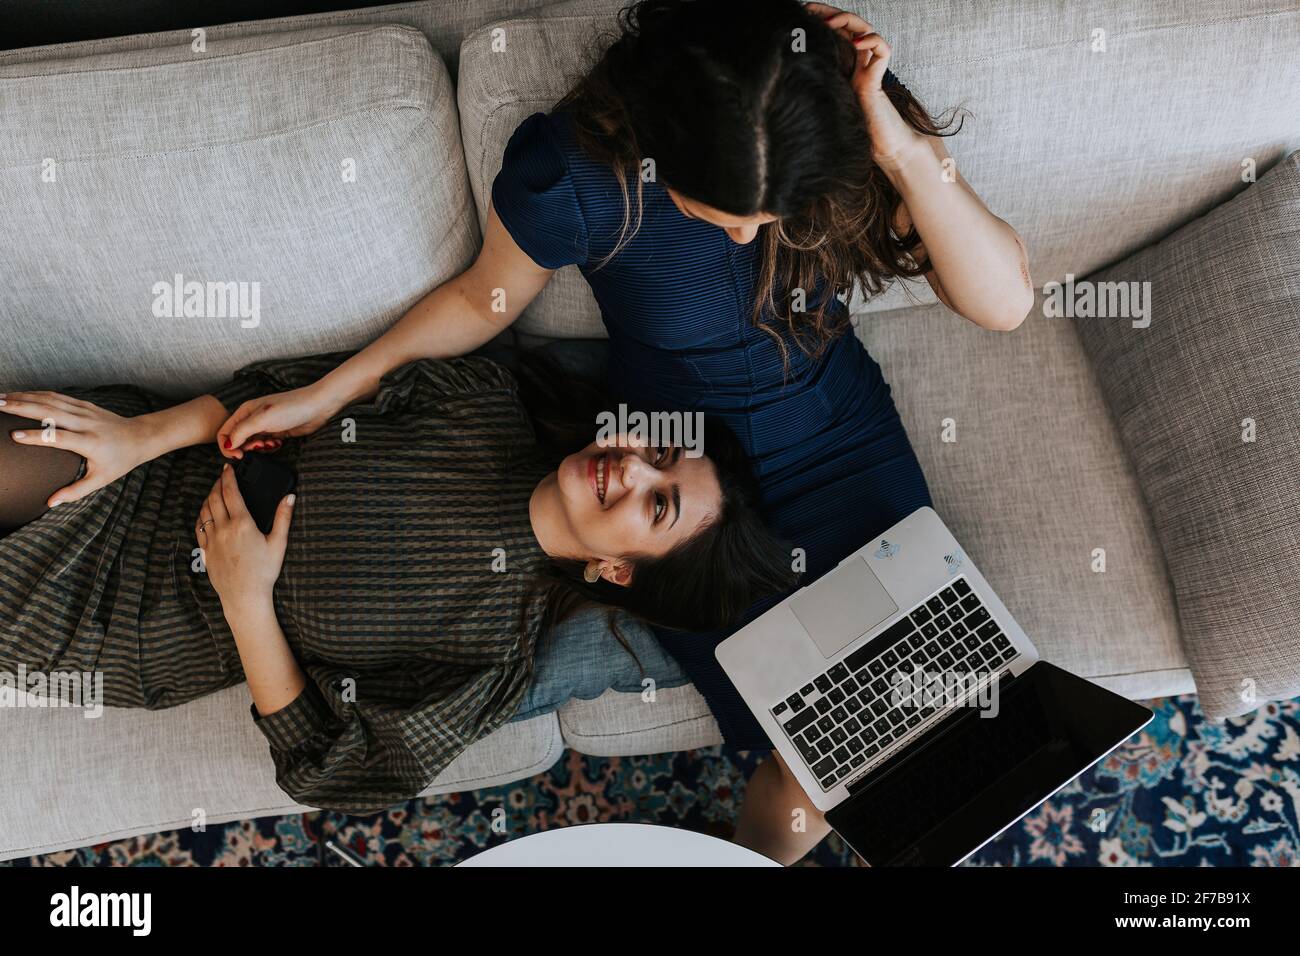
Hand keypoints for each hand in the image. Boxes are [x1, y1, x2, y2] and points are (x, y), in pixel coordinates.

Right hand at [1, 391, 152, 506]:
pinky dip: (36, 393)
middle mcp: (86, 423)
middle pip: (51, 412)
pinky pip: (57, 396)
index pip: (60, 437)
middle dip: (22, 407)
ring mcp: (85, 410)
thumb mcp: (101, 480)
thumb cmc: (119, 462)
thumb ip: (76, 491)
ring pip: (51, 400)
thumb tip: (50, 503)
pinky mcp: (84, 403)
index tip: (14, 436)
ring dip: (24, 397)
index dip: (38, 436)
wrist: (140, 437)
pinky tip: (18, 394)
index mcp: (90, 442)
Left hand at [195, 463, 294, 603]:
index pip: (231, 492)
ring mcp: (212, 540)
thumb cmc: (264, 572)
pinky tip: (207, 512)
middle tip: (223, 476)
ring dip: (208, 497)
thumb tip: (290, 497)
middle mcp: (223, 529)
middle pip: (214, 498)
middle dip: (217, 483)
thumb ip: (283, 518)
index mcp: (242, 524)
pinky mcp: (205, 550)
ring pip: (204, 510)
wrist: (245, 596)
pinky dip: (202, 514)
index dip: (228, 477)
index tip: (228, 467)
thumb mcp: (279, 543)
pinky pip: (199, 526)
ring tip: (215, 491)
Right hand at [217, 385, 335, 458]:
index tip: (238, 455)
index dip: (227, 446)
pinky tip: (278, 443)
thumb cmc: (290, 407)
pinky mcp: (277, 432)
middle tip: (260, 447)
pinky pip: (267, 445)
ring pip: (253, 444)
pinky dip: (270, 447)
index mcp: (244, 411)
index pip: (224, 432)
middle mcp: (252, 418)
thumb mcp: (261, 420)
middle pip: (238, 440)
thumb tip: (227, 445)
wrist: (316, 407)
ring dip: (260, 449)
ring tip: (271, 444)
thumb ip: (241, 432)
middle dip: (246, 448)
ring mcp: (265, 426)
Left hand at [805, 3, 927, 171]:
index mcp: (843, 69)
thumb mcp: (822, 108)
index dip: (821, 21)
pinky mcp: (879, 79)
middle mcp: (858, 66)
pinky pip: (882, 48)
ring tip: (831, 22)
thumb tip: (778, 83)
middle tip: (811, 9)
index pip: (834, 35)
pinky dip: (872, 40)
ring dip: (848, 21)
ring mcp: (869, 70)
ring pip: (865, 30)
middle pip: (849, 27)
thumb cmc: (850, 137)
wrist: (880, 151)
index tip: (802, 13)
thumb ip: (810, 92)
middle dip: (831, 13)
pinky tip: (858, 43)